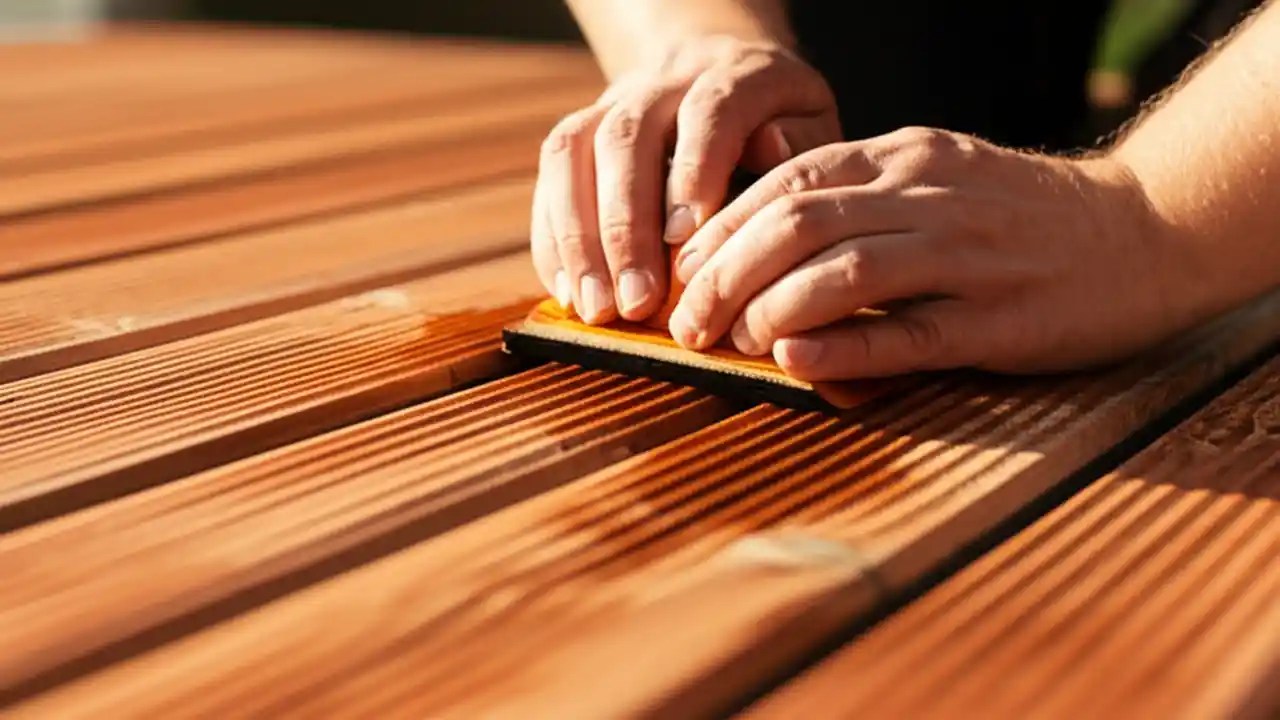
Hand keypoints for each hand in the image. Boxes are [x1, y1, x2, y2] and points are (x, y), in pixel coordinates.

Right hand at [530, 36, 839, 324]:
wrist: (729, 81)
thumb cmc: (785, 129)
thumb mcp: (816, 135)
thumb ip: (801, 153)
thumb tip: (767, 168)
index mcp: (737, 74)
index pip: (710, 110)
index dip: (694, 171)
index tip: (684, 240)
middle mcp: (665, 81)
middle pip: (626, 137)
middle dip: (626, 227)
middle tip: (637, 303)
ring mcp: (613, 103)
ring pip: (573, 151)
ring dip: (578, 238)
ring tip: (596, 308)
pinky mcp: (579, 135)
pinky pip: (549, 179)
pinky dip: (553, 240)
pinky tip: (572, 293)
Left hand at [667, 126, 1204, 379]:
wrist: (1146, 231)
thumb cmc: (1020, 216)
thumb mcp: (936, 181)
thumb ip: (860, 205)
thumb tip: (761, 256)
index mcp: (905, 158)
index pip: (787, 182)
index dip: (720, 228)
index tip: (678, 270)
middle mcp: (929, 195)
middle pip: (798, 224)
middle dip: (724, 275)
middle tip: (685, 323)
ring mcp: (968, 255)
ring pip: (846, 271)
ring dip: (770, 310)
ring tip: (730, 345)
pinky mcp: (1002, 319)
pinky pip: (911, 333)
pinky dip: (846, 349)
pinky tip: (798, 363)